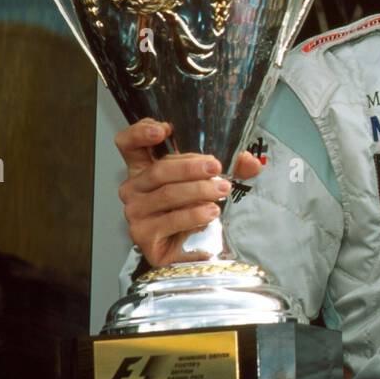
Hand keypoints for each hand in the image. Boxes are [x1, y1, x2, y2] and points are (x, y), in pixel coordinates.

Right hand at [115, 118, 261, 267]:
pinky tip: (211, 213)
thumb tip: (252, 164)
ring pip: (167, 194)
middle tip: (216, 168)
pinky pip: (170, 221)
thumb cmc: (192, 208)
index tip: (165, 129)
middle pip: (158, 170)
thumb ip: (231, 167)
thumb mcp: (208, 181)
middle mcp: (133, 188)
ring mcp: (135, 212)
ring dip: (199, 191)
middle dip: (191, 167)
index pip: (127, 143)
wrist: (186, 249)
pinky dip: (194, 215)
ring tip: (222, 190)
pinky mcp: (143, 235)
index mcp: (143, 168)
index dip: (141, 132)